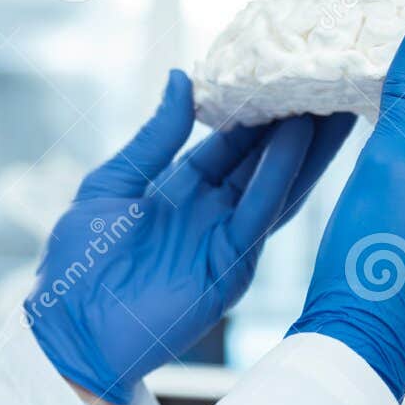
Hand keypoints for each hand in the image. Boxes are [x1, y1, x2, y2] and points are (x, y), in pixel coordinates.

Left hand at [24, 70, 355, 404]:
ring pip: (273, 185)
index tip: (283, 72)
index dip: (255, 110)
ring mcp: (224, 239)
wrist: (71, 332)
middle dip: (296, 123)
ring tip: (334, 104)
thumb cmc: (77, 265)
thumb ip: (152, 138)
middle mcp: (210, 211)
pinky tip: (294, 145)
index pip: (229, 141)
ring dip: (303, 147)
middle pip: (262, 159)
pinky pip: (257, 216)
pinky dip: (275, 180)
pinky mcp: (229, 266)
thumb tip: (180, 78)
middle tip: (330, 80)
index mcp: (179, 189)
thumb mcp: (110, 184)